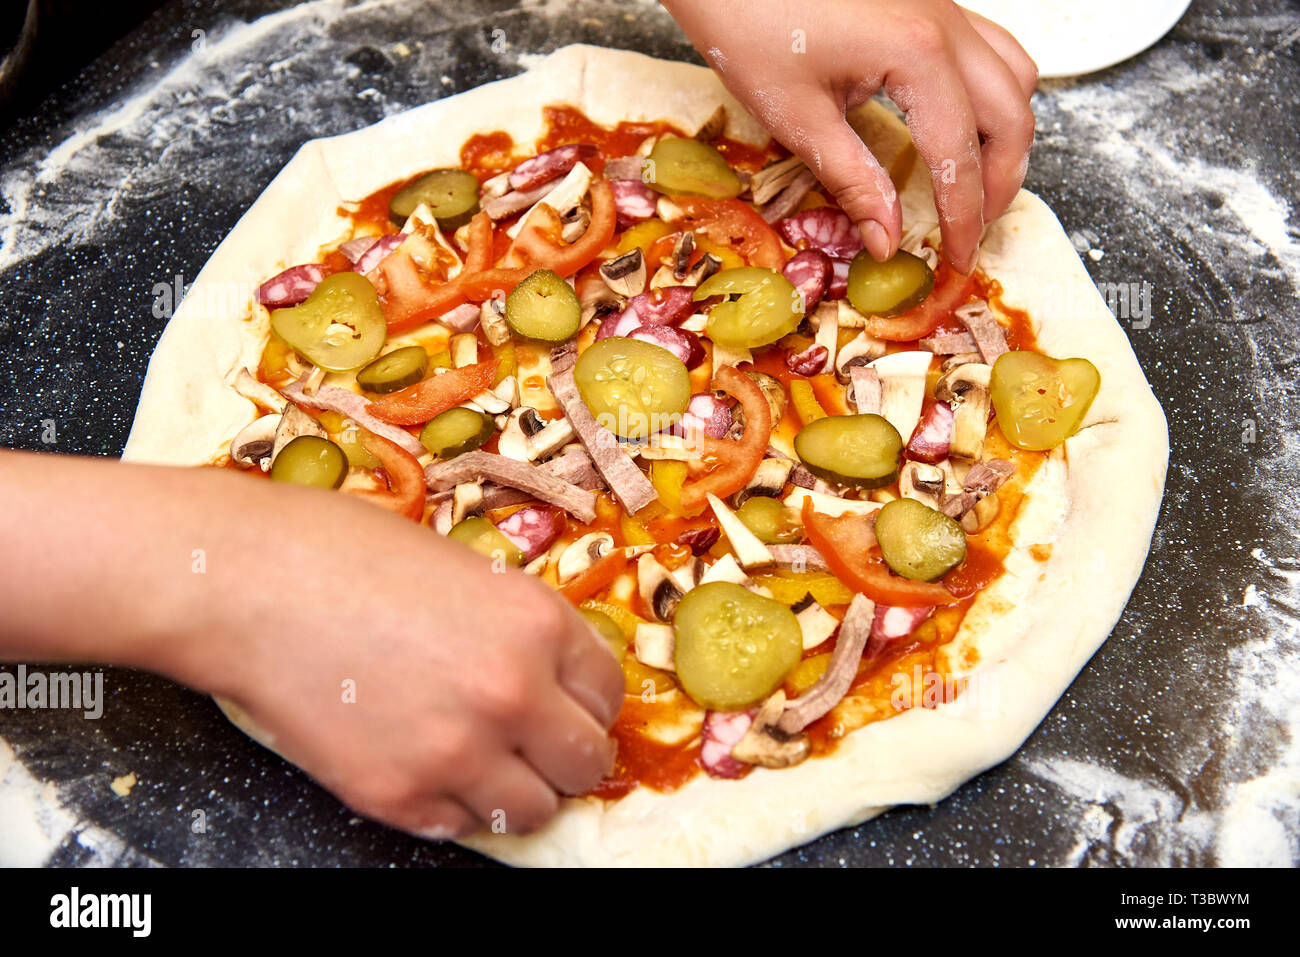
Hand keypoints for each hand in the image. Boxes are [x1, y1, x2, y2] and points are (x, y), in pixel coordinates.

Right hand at [198, 478, 624, 839]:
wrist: (245, 583)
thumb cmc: (343, 553)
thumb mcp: (462, 568)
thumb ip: (516, 625)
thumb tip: (546, 671)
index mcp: (536, 622)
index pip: (609, 691)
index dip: (586, 698)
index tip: (566, 702)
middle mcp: (513, 693)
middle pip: (586, 761)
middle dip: (565, 752)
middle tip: (533, 741)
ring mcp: (458, 751)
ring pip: (536, 809)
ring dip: (518, 787)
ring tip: (481, 759)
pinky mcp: (399, 795)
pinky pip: (461, 826)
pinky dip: (453, 804)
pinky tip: (425, 763)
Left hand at [662, 0, 1036, 271]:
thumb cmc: (748, 25)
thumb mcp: (797, 117)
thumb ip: (852, 181)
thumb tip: (885, 241)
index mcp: (918, 54)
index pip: (960, 156)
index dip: (963, 219)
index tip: (957, 262)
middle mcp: (947, 25)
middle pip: (1010, 119)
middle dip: (998, 185)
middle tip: (969, 234)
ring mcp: (944, 7)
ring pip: (1014, 78)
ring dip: (1006, 139)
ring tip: (975, 188)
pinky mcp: (929, 3)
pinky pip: (989, 52)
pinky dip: (991, 98)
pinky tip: (960, 128)